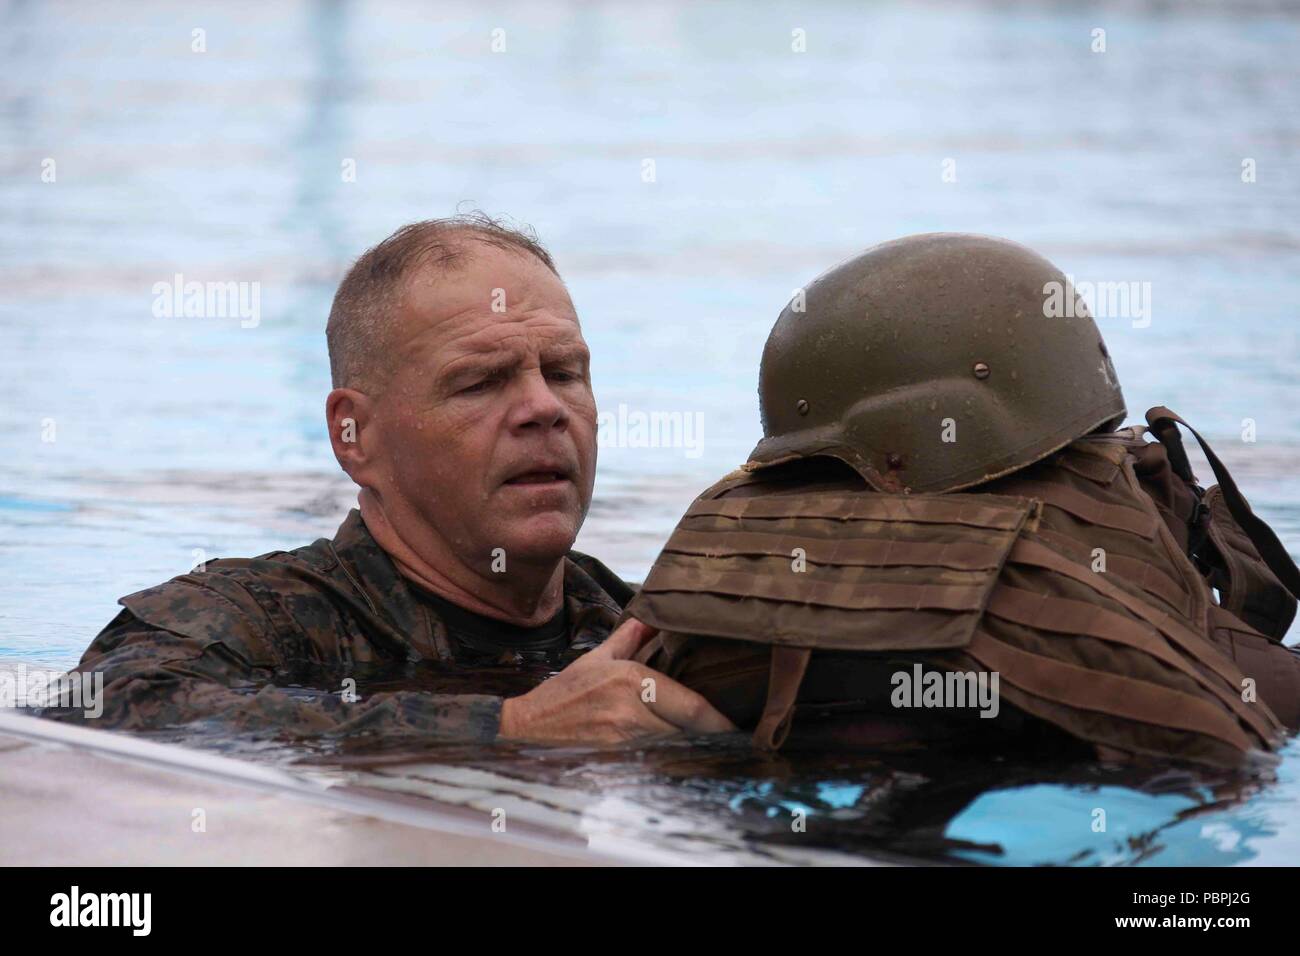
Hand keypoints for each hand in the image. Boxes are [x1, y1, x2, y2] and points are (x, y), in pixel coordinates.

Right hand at [497, 617, 736, 743]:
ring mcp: (625, 738)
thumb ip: (630, 637)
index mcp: (631, 680)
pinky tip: (678, 752)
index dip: (720, 720)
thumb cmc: (564, 692)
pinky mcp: (618, 758)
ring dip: (692, 742)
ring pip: (675, 744)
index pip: (691, 706)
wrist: (528, 726)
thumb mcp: (598, 658)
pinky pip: (656, 756)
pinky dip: (669, 752)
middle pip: (689, 729)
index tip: (738, 724)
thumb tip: (653, 616)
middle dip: (711, 732)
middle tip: (734, 730)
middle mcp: (632, 711)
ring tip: (711, 739)